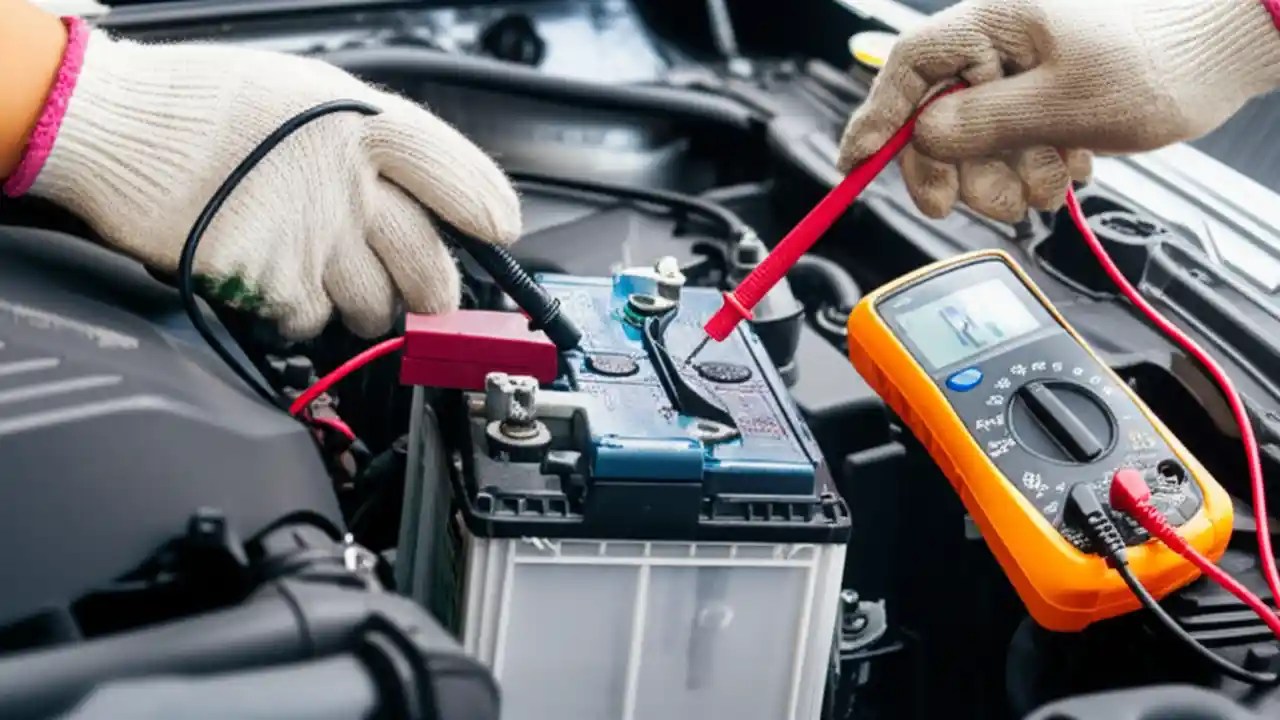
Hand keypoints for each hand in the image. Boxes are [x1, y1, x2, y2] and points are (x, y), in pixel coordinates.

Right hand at [24, 29, 519, 339]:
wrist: (116, 125)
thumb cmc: (206, 106)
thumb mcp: (309, 96)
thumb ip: (375, 144)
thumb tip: (431, 197)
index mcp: (362, 125)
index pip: (459, 177)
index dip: (488, 211)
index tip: (501, 233)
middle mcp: (345, 182)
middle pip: (429, 264)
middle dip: (434, 290)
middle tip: (425, 291)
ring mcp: (309, 235)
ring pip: (376, 306)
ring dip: (366, 305)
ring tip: (329, 273)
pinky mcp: (270, 279)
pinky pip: (312, 321)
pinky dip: (302, 313)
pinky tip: (276, 277)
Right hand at [838, 0, 1279, 222]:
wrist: (1226, 54)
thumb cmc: (1159, 58)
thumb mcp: (1063, 101)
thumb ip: (984, 122)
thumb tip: (924, 138)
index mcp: (993, 25)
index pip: (908, 67)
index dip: (875, 117)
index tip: (854, 164)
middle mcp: (1000, 50)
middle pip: (935, 120)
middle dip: (953, 170)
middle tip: (967, 206)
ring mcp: (1022, 79)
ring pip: (977, 147)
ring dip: (1007, 178)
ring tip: (1052, 175)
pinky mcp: (1045, 106)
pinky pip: (1015, 152)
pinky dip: (1037, 170)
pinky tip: (1071, 161)